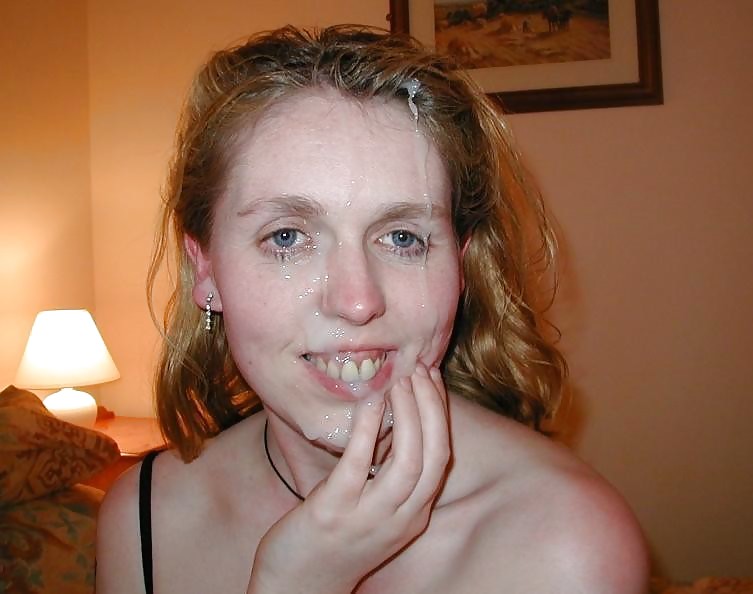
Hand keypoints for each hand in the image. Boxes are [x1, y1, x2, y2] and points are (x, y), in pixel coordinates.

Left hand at [247, 364, 450, 593]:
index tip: (433, 378)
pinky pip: (359, 466)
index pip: (440, 456)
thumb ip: (389, 474)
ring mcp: (368, 518)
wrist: (299, 588)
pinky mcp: (333, 513)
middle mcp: (400, 518)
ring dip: (409, 415)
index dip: (441, 412)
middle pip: (433, 455)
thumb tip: (394, 420)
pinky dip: (368, 430)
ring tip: (400, 380)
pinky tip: (370, 402)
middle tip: (420, 368)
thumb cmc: (336, 541)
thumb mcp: (376, 511)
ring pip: (408, 462)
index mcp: (413, 514)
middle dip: (431, 406)